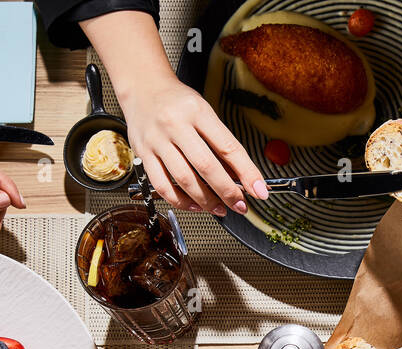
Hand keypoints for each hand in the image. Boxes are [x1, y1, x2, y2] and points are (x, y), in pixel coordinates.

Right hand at [120, 75, 266, 214]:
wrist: (142, 86)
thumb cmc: (177, 102)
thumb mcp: (204, 113)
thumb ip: (220, 143)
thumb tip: (241, 177)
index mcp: (197, 111)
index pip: (228, 147)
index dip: (247, 173)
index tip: (259, 191)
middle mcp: (175, 124)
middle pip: (206, 166)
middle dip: (227, 192)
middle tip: (240, 205)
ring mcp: (157, 140)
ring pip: (184, 180)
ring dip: (206, 200)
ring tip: (219, 209)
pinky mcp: (143, 153)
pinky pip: (162, 186)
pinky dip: (180, 201)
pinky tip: (194, 205)